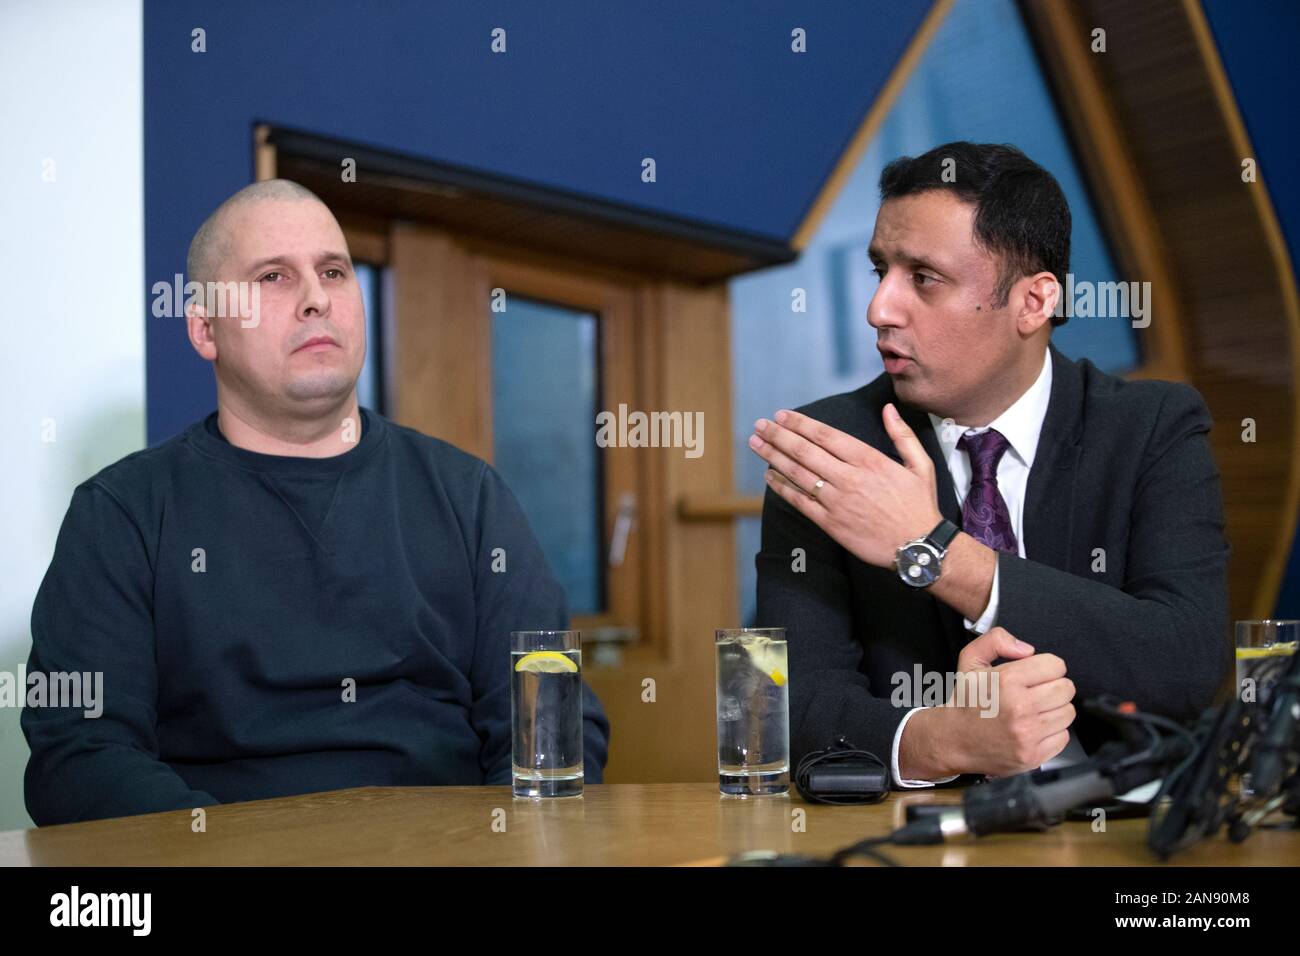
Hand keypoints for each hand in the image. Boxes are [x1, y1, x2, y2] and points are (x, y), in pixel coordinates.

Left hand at [748, 404, 942, 568]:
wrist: (918, 546)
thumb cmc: (919, 506)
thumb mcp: (921, 465)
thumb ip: (902, 435)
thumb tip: (888, 409)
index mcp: (869, 461)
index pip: (826, 436)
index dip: (801, 424)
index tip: (782, 415)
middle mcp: (849, 478)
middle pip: (805, 451)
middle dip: (779, 436)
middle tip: (760, 425)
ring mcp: (837, 501)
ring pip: (798, 474)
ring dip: (773, 457)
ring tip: (756, 444)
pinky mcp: (831, 523)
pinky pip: (801, 502)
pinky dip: (782, 488)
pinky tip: (769, 476)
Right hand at [951, 627, 1075, 777]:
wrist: (952, 740)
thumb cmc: (965, 701)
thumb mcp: (970, 660)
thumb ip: (996, 640)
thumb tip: (1028, 650)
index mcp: (1006, 681)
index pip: (1056, 665)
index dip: (1046, 667)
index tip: (1036, 674)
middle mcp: (1019, 708)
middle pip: (1066, 689)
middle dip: (1054, 686)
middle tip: (1036, 692)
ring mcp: (1027, 734)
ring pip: (1068, 712)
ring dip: (1055, 709)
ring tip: (1034, 710)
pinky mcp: (1033, 755)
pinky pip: (1063, 737)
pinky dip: (1052, 732)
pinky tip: (1033, 728)